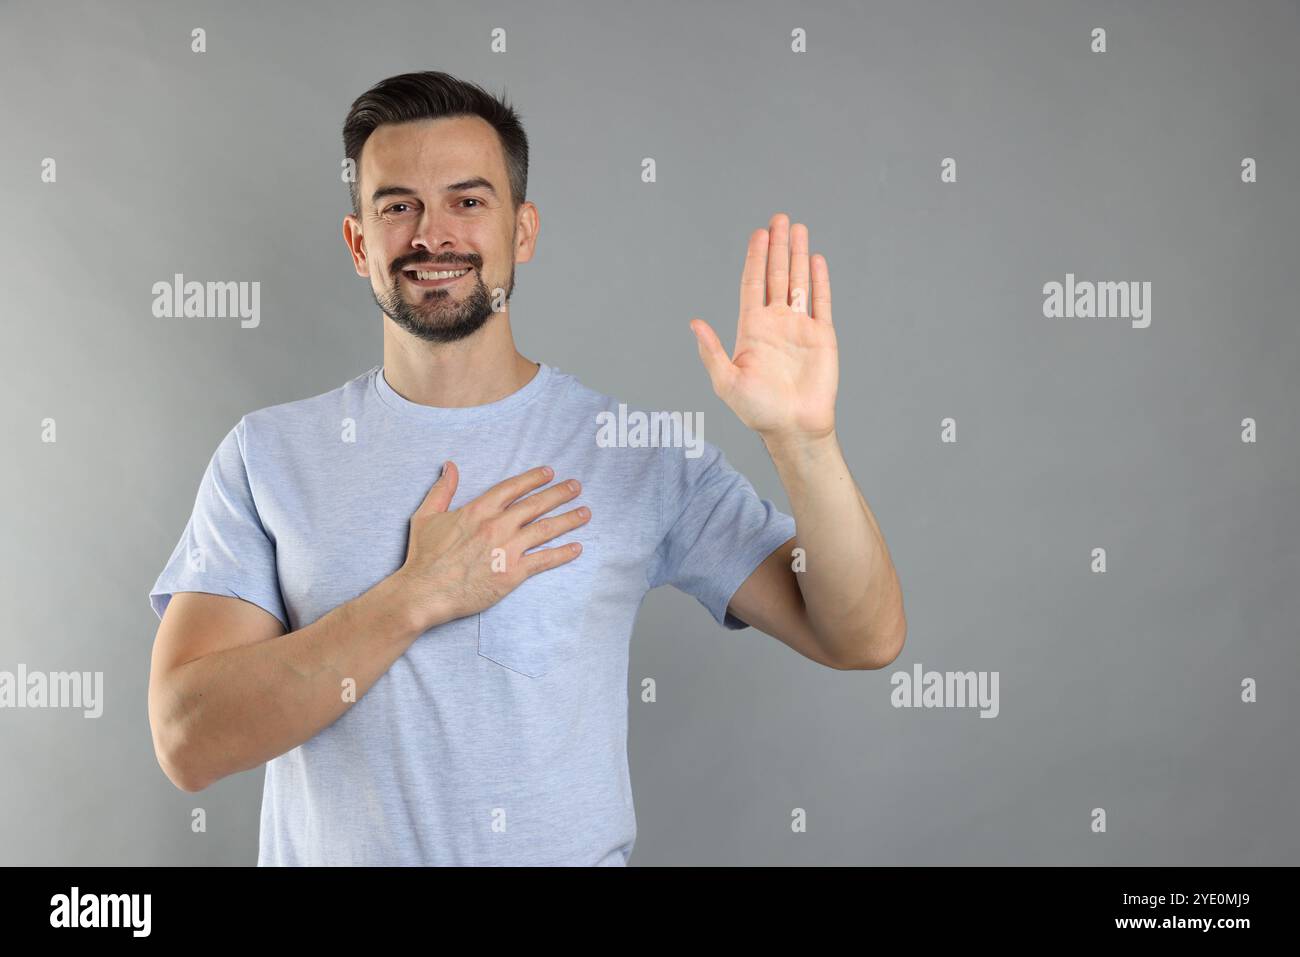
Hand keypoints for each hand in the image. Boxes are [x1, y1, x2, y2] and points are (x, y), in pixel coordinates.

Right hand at [393, 462, 589, 630]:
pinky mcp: (512, 573)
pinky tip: (577, 547)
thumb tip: (450, 466)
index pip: (513, 488)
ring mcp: (507, 549)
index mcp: (479, 510)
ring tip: (585, 513)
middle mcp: (497, 526)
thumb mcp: (427, 515)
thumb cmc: (424, 556)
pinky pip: (544, 560)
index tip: (550, 473)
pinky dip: (563, 553)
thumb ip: (442, 489)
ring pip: (546, 529)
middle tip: (576, 487)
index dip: (533, 478)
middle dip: (559, 494)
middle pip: (536, 505)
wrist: (425, 592)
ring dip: (568, 519)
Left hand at [690, 213, 837, 444]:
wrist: (794, 427)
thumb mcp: (727, 382)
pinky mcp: (822, 336)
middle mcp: (775, 323)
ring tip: (798, 228)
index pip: (752, 283)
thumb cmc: (759, 410)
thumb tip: (694, 323)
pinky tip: (816, 259)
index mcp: (752, 329)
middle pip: (775, 275)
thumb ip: (711, 352)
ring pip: (798, 282)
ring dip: (798, 255)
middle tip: (779, 218)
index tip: (759, 233)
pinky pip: (821, 301)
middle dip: (777, 246)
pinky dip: (820, 280)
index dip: (755, 257)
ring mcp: (799, 327)